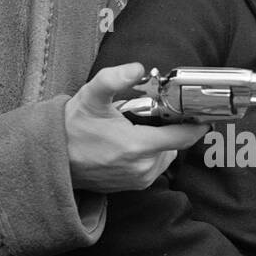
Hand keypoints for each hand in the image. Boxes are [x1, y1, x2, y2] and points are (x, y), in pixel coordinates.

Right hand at [64, 62, 207, 191]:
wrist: (53, 158)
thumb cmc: (72, 127)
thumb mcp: (90, 96)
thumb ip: (113, 79)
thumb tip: (137, 68)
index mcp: (137, 147)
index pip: (182, 138)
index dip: (195, 125)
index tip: (203, 115)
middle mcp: (141, 168)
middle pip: (175, 146)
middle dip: (169, 130)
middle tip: (151, 117)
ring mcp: (137, 180)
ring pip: (165, 158)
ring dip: (159, 144)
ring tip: (138, 131)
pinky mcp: (132, 187)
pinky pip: (153, 169)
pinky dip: (150, 156)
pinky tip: (133, 145)